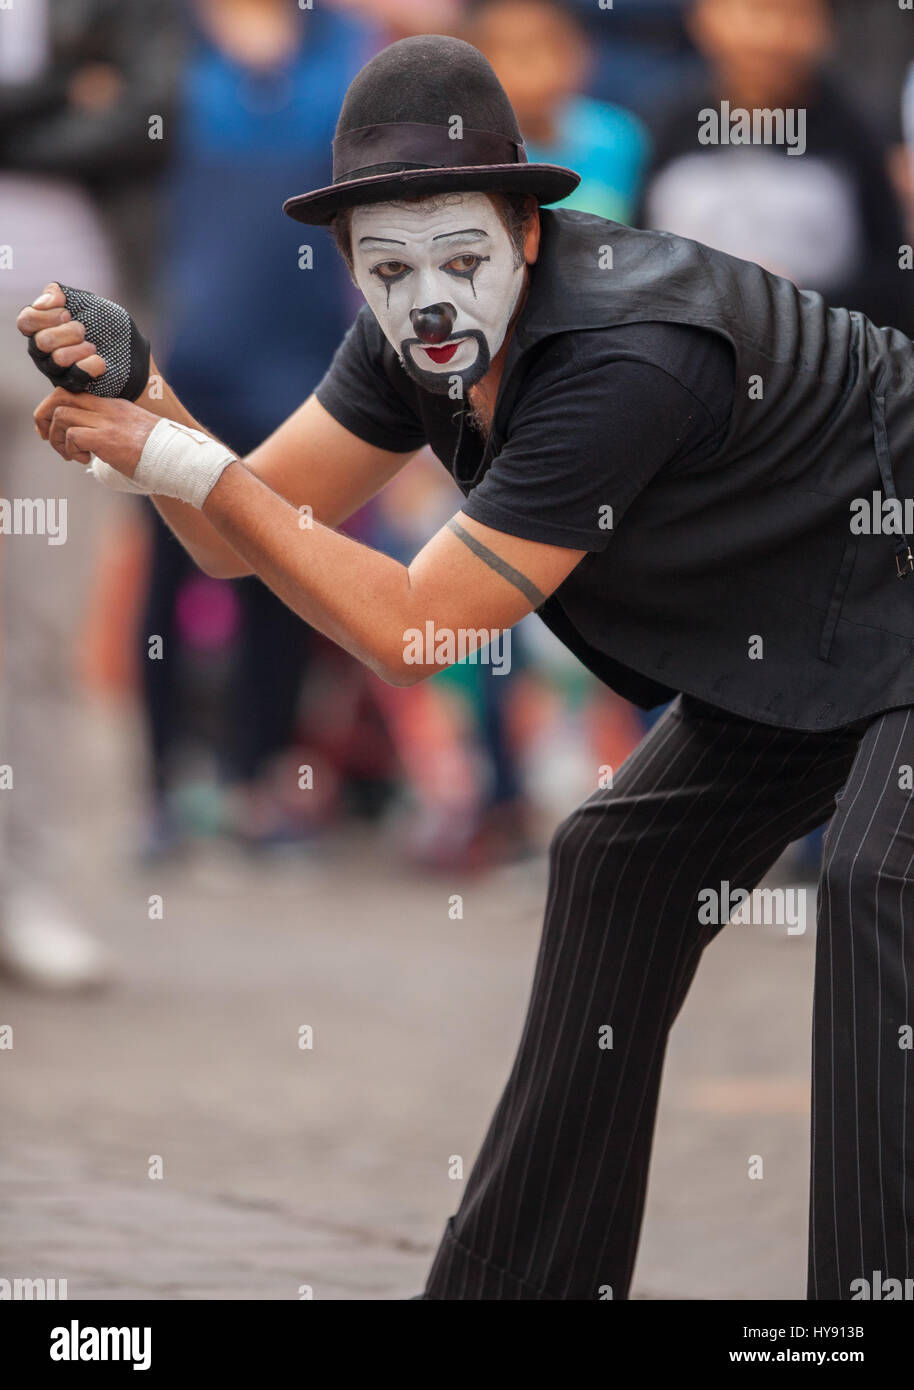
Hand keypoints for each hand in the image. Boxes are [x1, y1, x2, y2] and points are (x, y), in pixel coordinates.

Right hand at [16, 282, 105, 382]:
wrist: (132, 351)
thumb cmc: (105, 324)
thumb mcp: (85, 300)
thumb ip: (59, 293)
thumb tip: (44, 301)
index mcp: (40, 327)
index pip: (26, 321)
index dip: (47, 315)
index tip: (67, 313)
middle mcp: (41, 351)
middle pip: (42, 341)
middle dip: (70, 332)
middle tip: (83, 331)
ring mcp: (55, 371)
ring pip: (59, 359)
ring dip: (82, 348)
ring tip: (93, 346)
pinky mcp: (72, 386)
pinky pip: (78, 374)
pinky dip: (94, 363)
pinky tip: (100, 361)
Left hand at [35, 387, 159, 470]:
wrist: (178, 459)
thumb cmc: (159, 454)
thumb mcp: (133, 435)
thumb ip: (112, 433)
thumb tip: (91, 450)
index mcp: (114, 404)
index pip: (73, 392)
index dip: (54, 407)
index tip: (51, 428)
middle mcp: (108, 408)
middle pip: (60, 396)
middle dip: (44, 417)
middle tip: (47, 438)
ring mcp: (107, 422)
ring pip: (61, 416)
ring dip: (57, 438)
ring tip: (70, 455)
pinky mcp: (106, 439)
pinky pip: (72, 436)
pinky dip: (70, 449)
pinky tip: (84, 459)